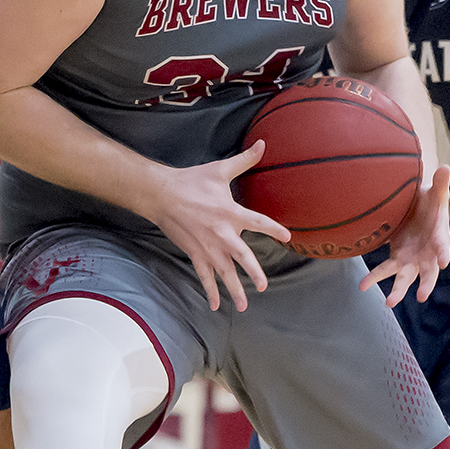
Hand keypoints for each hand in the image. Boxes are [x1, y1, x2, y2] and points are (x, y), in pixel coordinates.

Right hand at [147, 141, 290, 312]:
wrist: (162, 195)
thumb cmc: (193, 181)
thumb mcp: (220, 169)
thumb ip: (245, 160)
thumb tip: (263, 144)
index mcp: (230, 212)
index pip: (258, 222)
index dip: (273, 229)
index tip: (287, 237)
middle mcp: (222, 233)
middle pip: (242, 257)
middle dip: (254, 272)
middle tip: (263, 285)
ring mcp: (207, 246)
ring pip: (224, 272)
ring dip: (234, 289)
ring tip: (244, 304)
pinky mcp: (195, 253)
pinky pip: (204, 276)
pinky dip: (210, 291)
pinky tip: (216, 305)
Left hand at [360, 165, 449, 305]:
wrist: (419, 211)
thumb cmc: (431, 204)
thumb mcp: (436, 193)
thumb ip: (440, 184)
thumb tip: (446, 167)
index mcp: (440, 237)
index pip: (443, 244)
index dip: (444, 251)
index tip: (445, 260)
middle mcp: (428, 254)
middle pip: (428, 272)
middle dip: (426, 284)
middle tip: (422, 295)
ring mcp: (412, 259)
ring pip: (405, 278)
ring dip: (397, 290)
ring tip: (388, 303)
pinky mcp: (397, 258)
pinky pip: (385, 270)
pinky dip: (375, 277)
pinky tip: (363, 286)